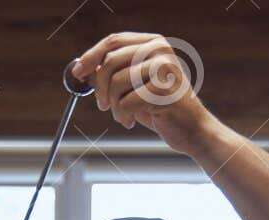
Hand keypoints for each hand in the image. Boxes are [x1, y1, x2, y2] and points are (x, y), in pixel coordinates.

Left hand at [72, 32, 205, 151]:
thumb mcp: (133, 88)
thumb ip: (112, 75)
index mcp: (152, 43)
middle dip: (99, 87)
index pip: (114, 41)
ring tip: (123, 115)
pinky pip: (126, 103)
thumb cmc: (161, 108)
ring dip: (113, 106)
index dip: (92, 56)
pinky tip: (131, 122)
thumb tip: (83, 69)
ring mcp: (163, 69)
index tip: (77, 71)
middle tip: (102, 105)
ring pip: (116, 84)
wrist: (191, 129)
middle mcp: (159, 50)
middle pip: (111, 61)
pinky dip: (123, 117)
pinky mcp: (163, 91)